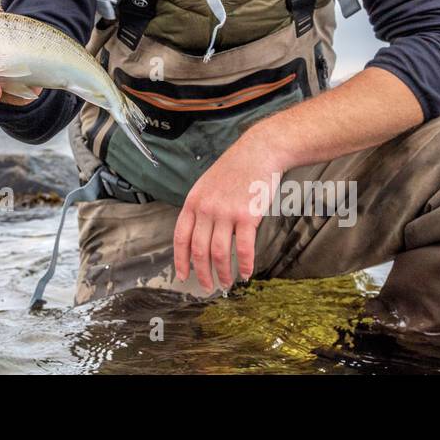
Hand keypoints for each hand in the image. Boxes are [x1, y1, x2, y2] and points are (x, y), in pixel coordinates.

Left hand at [173, 135, 283, 292]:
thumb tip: (197, 234)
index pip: (180, 237)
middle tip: (207, 286)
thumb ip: (201, 208)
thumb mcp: (207, 185)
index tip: (183, 276)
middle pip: (198, 250)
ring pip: (219, 252)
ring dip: (222, 272)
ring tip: (226, 282)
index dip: (180, 260)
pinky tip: (246, 272)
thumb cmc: (235, 169)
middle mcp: (206, 209)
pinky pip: (243, 248)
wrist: (258, 152)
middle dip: (202, 273)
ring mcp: (226, 213)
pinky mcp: (247, 216)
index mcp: (193, 202)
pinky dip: (244, 264)